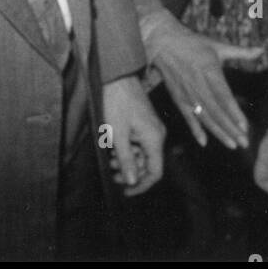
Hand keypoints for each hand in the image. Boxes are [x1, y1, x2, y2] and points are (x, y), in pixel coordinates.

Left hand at [101, 75, 164, 196]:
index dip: (141, 186)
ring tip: (110, 159)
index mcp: (154, 139)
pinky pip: (139, 143)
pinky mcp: (145, 123)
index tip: (125, 191)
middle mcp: (157, 135)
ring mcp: (152, 128)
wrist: (116, 76)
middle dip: (131, 172)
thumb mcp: (117, 134)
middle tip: (111, 171)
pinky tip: (113, 146)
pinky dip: (127, 149)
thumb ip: (126, 159)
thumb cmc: (116, 102)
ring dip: (127, 161)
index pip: (155, 172)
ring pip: (143, 154)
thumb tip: (132, 181)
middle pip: (149, 164)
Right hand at [151, 24, 262, 149]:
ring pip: (205, 118)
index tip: (245, 127)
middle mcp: (199, 86)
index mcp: (210, 72)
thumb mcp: (218, 46)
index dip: (234, 113)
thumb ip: (241, 52)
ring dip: (218, 133)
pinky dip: (195, 130)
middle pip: (217, 112)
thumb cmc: (194, 44)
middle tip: (244, 142)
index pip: (224, 97)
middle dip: (231, 129)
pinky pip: (188, 117)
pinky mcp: (179, 99)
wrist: (164, 43)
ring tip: (232, 144)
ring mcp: (188, 94)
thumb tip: (261, 50)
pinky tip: (204, 142)